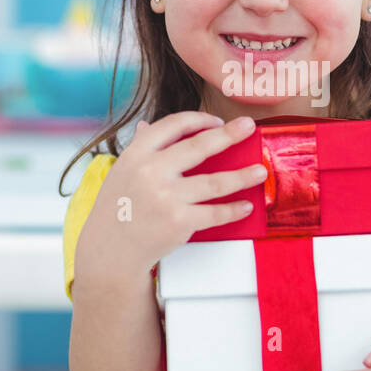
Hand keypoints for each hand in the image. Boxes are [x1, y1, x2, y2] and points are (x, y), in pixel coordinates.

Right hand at [76, 111, 267, 278]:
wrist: (110, 251)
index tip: (218, 122)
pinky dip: (234, 210)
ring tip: (260, 170)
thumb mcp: (121, 171)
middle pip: (200, 146)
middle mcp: (151, 172)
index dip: (200, 120)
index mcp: (137, 154)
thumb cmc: (117, 210)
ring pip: (216, 182)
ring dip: (243, 175)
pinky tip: (246, 205)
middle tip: (249, 126)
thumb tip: (148, 126)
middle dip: (230, 134)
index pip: (175, 124)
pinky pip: (215, 213)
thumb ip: (139, 149)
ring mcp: (167, 198)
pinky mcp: (179, 222)